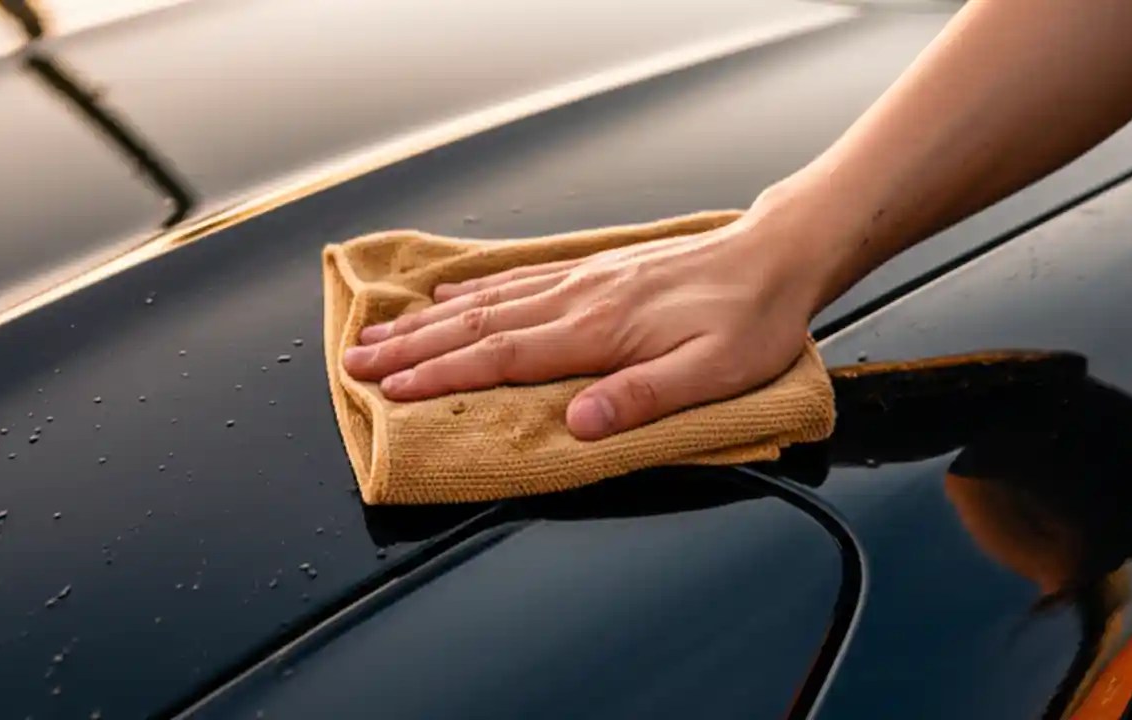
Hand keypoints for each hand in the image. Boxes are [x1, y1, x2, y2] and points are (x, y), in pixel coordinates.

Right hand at [342, 190, 852, 439]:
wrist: (775, 256)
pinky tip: (451, 293)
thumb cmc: (750, 320)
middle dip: (412, 347)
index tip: (391, 388)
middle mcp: (579, 297)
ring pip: (488, 300)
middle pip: (477, 325)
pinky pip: (519, 277)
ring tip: (382, 331)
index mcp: (600, 329)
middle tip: (356, 361)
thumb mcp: (713, 372)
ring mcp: (583, 278)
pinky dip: (475, 287)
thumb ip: (643, 397)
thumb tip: (579, 423)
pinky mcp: (595, 269)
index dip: (441, 375)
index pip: (502, 356)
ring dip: (430, 320)